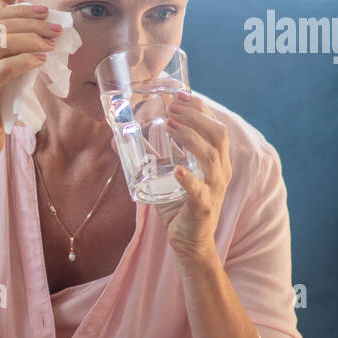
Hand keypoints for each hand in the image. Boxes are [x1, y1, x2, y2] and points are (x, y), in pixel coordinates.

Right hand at [0, 3, 59, 162]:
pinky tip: (41, 61)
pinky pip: (6, 66)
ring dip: (32, 39)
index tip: (42, 12)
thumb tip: (36, 34)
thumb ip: (2, 55)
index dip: (17, 10)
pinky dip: (27, 60)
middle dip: (31, 23)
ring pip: (2, 42)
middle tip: (54, 29)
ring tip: (51, 45)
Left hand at [153, 91, 229, 260]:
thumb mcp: (162, 176)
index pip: (214, 126)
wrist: (189, 243)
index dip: (199, 108)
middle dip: (196, 117)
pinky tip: (179, 170)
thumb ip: (147, 156)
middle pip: (218, 135)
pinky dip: (189, 179)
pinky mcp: (203, 208)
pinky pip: (199, 192)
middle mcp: (220, 171)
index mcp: (214, 160)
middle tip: (172, 107)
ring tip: (172, 126)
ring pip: (211, 158)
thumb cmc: (178, 206)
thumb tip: (118, 137)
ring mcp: (214, 189)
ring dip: (191, 138)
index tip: (179, 94)